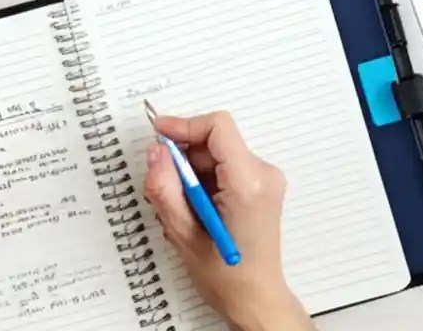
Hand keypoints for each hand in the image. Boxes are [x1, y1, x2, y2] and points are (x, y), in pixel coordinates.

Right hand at [143, 112, 311, 330]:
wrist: (255, 296)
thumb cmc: (226, 275)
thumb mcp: (183, 233)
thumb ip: (165, 188)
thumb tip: (156, 153)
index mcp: (248, 183)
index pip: (218, 127)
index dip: (184, 126)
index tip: (159, 135)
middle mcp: (263, 175)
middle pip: (214, 141)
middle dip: (183, 159)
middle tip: (166, 190)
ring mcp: (265, 179)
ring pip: (216, 154)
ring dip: (191, 174)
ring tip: (184, 210)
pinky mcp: (260, 185)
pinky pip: (224, 167)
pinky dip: (203, 181)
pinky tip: (197, 210)